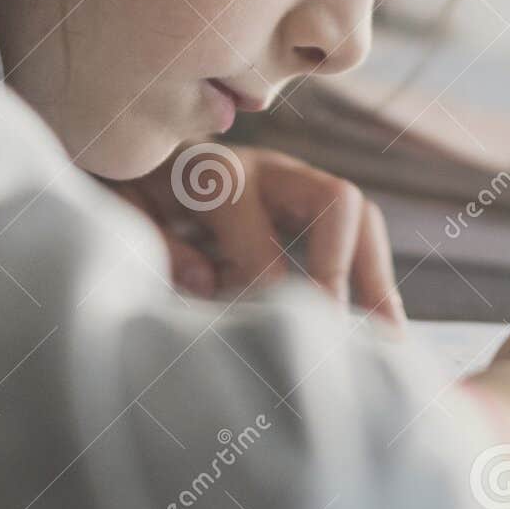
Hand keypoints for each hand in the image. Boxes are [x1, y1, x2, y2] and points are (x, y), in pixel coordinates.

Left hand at [111, 145, 405, 325]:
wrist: (142, 166)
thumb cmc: (132, 199)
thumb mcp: (124, 216)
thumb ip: (157, 246)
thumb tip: (204, 280)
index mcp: (212, 172)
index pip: (254, 218)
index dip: (263, 274)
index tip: (269, 328)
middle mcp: (267, 168)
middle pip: (333, 199)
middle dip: (338, 269)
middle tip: (335, 333)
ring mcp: (298, 184)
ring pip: (359, 216)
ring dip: (374, 278)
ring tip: (386, 342)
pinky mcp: (312, 206)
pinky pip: (361, 235)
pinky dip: (373, 282)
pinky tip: (382, 331)